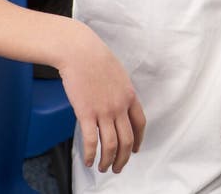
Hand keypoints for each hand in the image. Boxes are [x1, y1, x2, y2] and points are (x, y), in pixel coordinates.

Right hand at [58, 25, 145, 173]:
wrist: (80, 52)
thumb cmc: (96, 58)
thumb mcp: (117, 74)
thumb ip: (120, 92)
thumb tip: (118, 104)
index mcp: (129, 95)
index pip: (140, 124)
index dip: (138, 140)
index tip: (135, 150)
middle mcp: (119, 106)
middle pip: (127, 140)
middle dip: (124, 158)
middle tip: (118, 167)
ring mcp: (104, 111)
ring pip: (111, 145)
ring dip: (108, 161)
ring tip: (103, 167)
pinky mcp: (86, 113)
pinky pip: (91, 141)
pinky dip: (91, 155)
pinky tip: (88, 161)